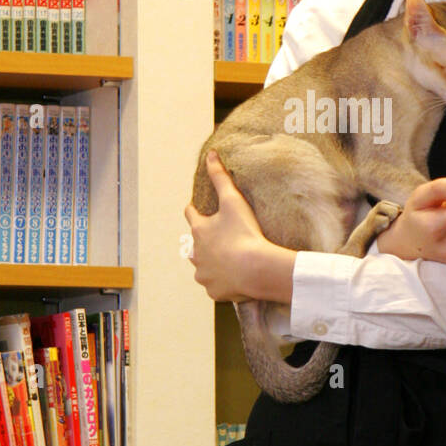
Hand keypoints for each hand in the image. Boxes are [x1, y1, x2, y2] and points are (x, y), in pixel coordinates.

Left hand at [184, 151, 294, 302]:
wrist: (256, 268)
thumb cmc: (244, 233)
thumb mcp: (233, 201)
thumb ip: (220, 177)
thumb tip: (210, 154)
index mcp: (198, 230)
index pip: (190, 215)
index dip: (195, 210)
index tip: (198, 209)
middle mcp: (196, 254)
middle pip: (194, 245)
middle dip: (204, 242)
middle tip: (220, 239)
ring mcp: (203, 274)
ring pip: (203, 267)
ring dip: (212, 264)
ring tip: (229, 261)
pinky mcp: (214, 291)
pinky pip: (216, 285)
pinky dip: (223, 281)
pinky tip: (235, 278)